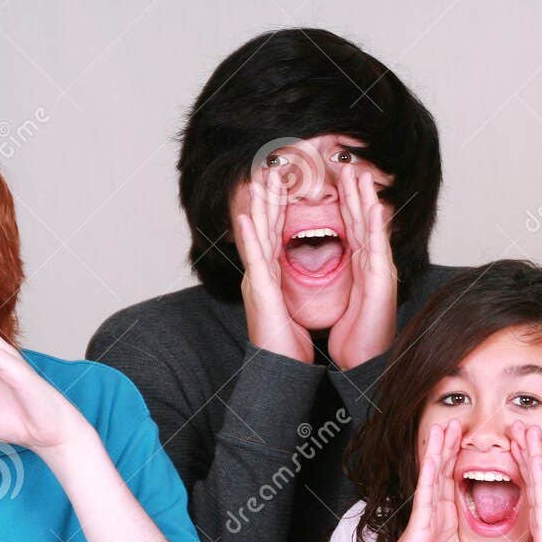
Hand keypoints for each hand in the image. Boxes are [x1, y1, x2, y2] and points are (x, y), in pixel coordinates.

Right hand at [234, 169, 313, 364]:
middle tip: (270, 171)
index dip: (278, 210)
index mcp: (273, 278)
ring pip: (258, 236)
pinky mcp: (259, 292)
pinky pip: (254, 260)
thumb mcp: (293, 310)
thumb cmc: (289, 347)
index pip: (276, 236)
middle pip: (265, 229)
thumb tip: (295, 281)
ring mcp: (258, 282)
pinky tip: (246, 218)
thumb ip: (292, 291)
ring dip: (258, 207)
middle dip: (268, 199)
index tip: (282, 187)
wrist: (281, 370)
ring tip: (259, 182)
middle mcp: (262, 276)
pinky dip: (249, 238)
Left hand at [326, 167, 396, 370]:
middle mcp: (373, 267)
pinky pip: (378, 248)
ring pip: (372, 228)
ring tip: (361, 175)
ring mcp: (380, 272)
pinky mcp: (383, 282)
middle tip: (350, 166)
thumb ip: (340, 280)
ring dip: (367, 200)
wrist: (363, 363)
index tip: (337, 181)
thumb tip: (330, 267)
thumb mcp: (342, 301)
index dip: (345, 204)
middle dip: (356, 193)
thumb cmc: (354, 339)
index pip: (352, 229)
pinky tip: (373, 207)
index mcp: (360, 270)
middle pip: (362, 222)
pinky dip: (374, 226)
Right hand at [352, 418, 518, 541]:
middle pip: (448, 471)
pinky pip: (425, 491)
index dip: (475, 464)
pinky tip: (434, 452)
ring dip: (441, 448)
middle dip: (456, 446)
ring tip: (449, 424)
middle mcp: (437, 512)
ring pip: (435, 474)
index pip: (464, 485)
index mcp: (450, 520)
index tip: (492, 447)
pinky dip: (429, 470)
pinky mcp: (417, 522)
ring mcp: (426, 514)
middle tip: (466, 421)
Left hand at [509, 421, 541, 541]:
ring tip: (524, 427)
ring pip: (540, 481)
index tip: (513, 444)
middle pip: (536, 477)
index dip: (522, 465)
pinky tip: (532, 459)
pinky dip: (537, 477)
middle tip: (517, 423)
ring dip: (533, 453)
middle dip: (526, 449)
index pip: (529, 489)